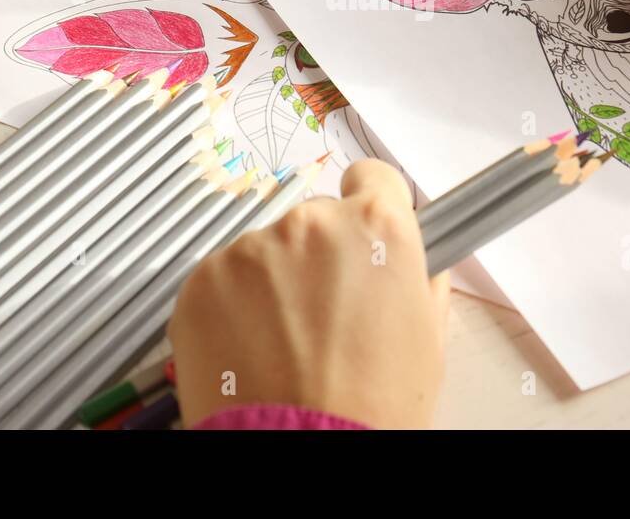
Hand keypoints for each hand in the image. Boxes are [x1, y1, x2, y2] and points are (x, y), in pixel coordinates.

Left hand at [170, 159, 449, 428]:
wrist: (302, 453)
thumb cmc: (369, 409)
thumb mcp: (426, 340)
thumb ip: (419, 281)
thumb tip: (412, 264)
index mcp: (376, 227)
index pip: (372, 177)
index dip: (369, 205)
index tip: (360, 230)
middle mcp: (312, 224)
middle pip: (316, 219)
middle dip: (319, 256)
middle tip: (326, 314)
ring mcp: (252, 249)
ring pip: (266, 250)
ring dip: (273, 282)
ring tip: (286, 344)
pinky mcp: (203, 279)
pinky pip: (223, 278)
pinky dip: (233, 307)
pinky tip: (252, 349)